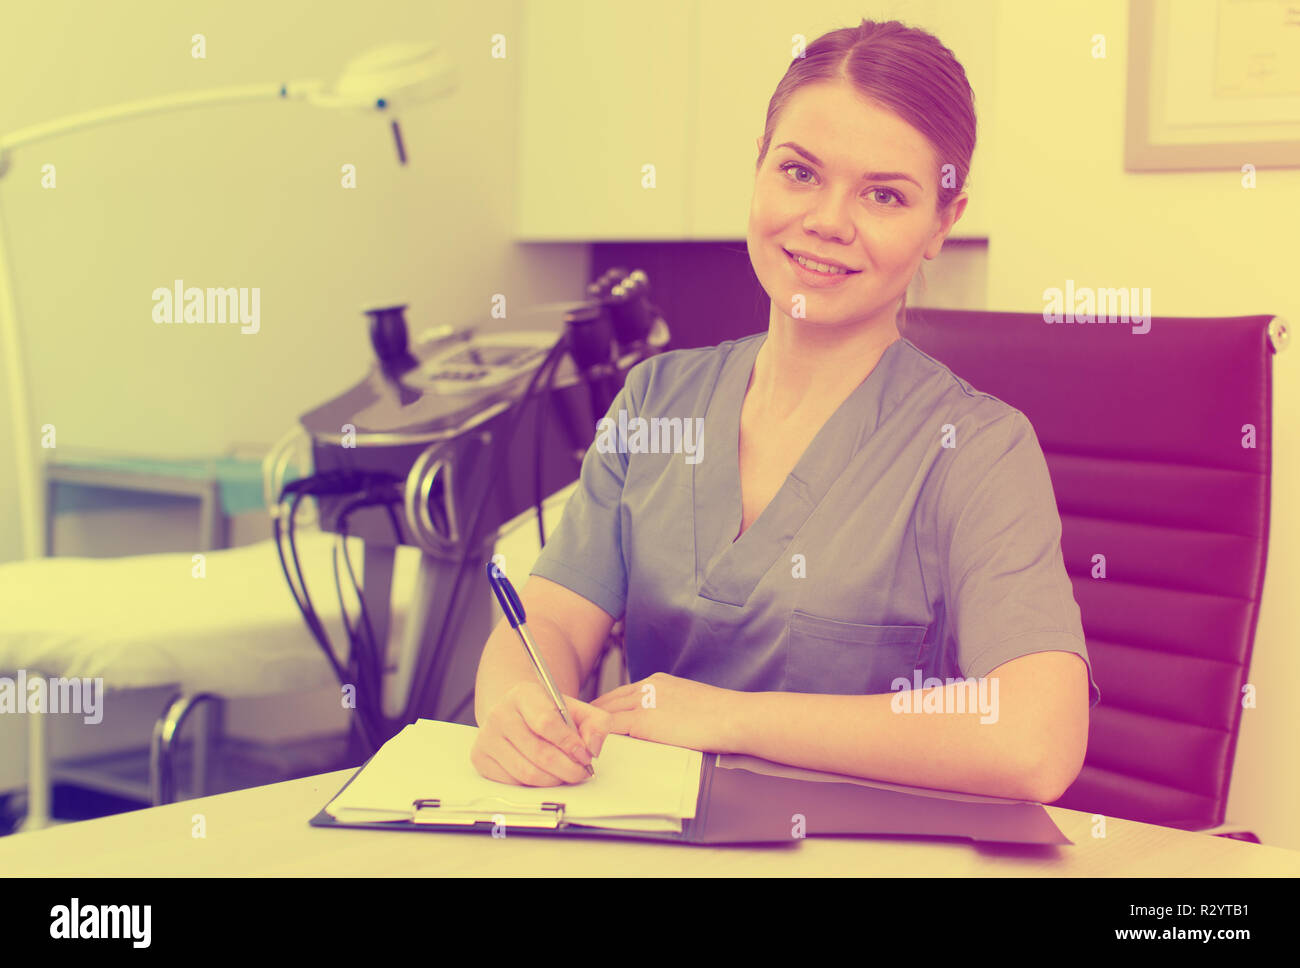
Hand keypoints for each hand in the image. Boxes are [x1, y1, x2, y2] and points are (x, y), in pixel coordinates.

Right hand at [471, 681, 611, 785]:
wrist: (515, 712)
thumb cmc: (546, 712)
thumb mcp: (575, 708)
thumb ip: (596, 723)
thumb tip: (592, 748)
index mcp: (523, 694)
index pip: (546, 722)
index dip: (569, 743)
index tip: (585, 755)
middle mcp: (500, 713)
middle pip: (539, 753)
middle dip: (567, 768)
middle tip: (581, 772)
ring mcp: (487, 737)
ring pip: (527, 773)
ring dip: (553, 780)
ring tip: (566, 774)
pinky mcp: (480, 758)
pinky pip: (513, 783)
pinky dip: (535, 785)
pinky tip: (544, 774)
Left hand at [591, 672, 737, 752]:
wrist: (734, 717)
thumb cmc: (722, 716)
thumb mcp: (689, 703)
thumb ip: (669, 709)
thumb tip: (662, 725)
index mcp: (658, 682)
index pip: (621, 694)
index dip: (605, 707)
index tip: (594, 719)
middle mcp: (647, 687)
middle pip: (607, 701)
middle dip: (590, 716)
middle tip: (576, 730)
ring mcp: (644, 702)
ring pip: (604, 713)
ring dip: (590, 727)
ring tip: (577, 741)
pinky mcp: (644, 721)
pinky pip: (611, 728)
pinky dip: (598, 737)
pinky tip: (591, 748)